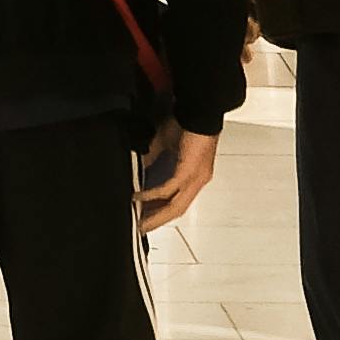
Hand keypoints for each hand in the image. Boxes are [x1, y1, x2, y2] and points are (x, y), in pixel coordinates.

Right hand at [133, 123, 217, 240]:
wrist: (199, 110)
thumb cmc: (186, 122)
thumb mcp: (166, 143)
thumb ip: (155, 157)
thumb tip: (142, 167)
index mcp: (194, 175)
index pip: (178, 200)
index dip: (162, 212)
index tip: (145, 219)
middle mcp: (197, 181)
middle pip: (177, 209)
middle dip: (157, 220)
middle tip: (140, 228)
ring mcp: (195, 178)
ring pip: (175, 205)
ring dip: (156, 215)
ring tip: (140, 222)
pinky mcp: (189, 171)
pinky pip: (169, 190)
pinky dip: (153, 195)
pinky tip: (140, 197)